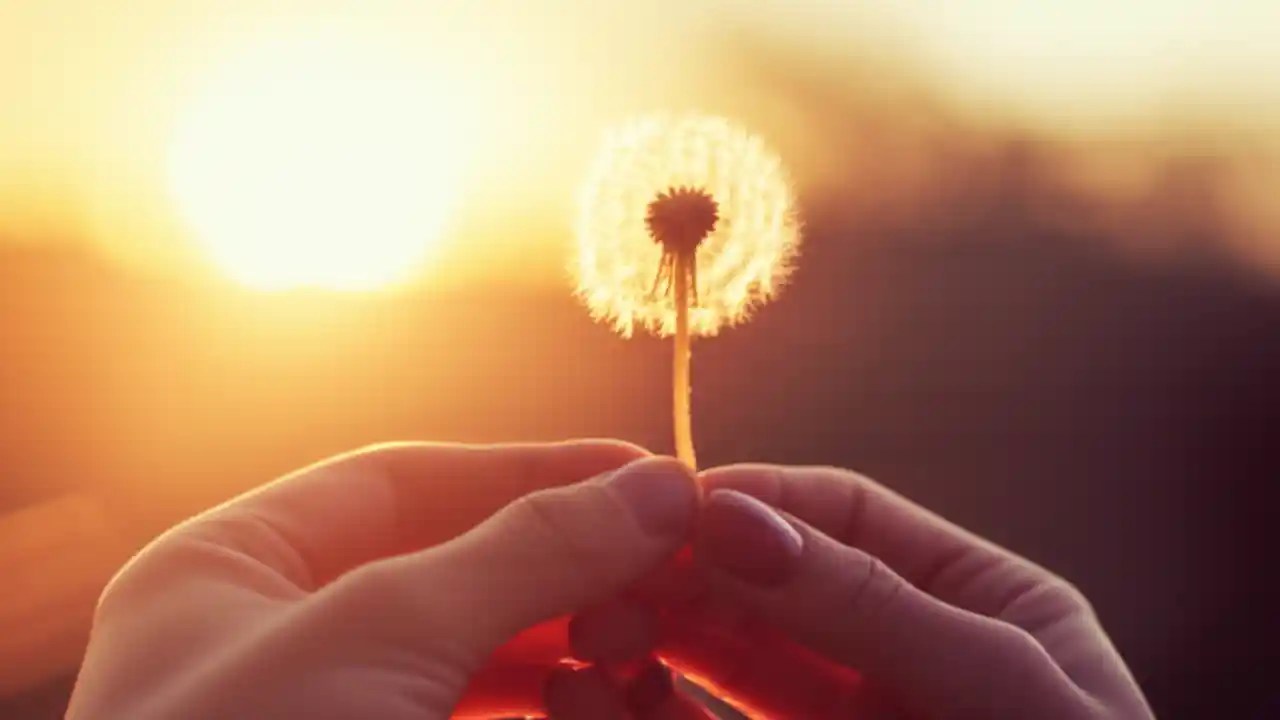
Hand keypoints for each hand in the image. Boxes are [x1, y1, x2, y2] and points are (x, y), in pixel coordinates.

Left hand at [67, 441, 698, 719]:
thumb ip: (523, 551)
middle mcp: (269, 647)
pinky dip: (551, 711)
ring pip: (473, 659)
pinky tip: (604, 705)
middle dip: (561, 567)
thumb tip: (656, 487)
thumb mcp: (381, 640)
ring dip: (567, 645)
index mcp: (223, 575)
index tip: (642, 473)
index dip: (529, 470)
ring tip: (639, 648)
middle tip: (668, 569)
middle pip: (448, 568)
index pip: (401, 483)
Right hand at [557, 465, 1152, 718]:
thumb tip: (737, 516)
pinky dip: (656, 712)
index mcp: (977, 602)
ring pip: (733, 662)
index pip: (847, 517)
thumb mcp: (1001, 689)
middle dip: (689, 571)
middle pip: (774, 584)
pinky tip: (603, 696)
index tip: (668, 504)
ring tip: (592, 632)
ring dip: (656, 639)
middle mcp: (903, 656)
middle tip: (609, 573)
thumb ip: (870, 605)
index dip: (758, 499)